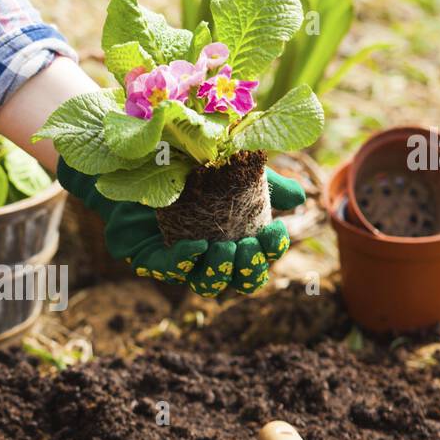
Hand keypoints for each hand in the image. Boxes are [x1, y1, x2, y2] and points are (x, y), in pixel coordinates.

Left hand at [58, 158, 303, 296]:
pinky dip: (185, 261)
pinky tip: (194, 246)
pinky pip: (170, 269)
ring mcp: (182, 260)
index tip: (275, 231)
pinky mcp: (151, 258)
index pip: (261, 256)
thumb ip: (265, 182)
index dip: (272, 250)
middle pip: (239, 280)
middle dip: (249, 268)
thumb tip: (299, 198)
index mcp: (235, 237)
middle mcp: (211, 254)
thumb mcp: (233, 167)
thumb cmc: (191, 165)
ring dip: (219, 270)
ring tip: (224, 247)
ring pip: (207, 283)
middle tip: (248, 245)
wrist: (140, 157)